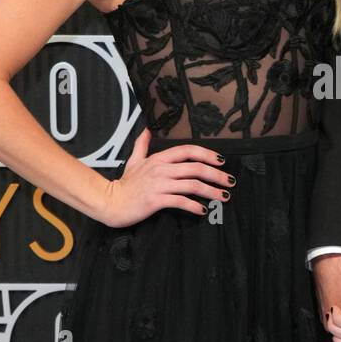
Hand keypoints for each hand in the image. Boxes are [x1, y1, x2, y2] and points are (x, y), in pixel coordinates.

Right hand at [99, 128, 233, 226]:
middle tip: (229, 182)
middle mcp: (161, 170)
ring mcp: (159, 185)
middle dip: (217, 175)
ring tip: (223, 197)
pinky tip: (202, 210)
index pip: (188, 151)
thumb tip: (146, 131)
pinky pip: (181, 202)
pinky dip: (194, 206)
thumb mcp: (134, 161)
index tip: (221, 161)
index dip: (208, 154)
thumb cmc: (125, 184)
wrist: (110, 202)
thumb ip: (142, 146)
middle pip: (196, 168)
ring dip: (211, 192)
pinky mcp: (156, 200)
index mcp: (159, 159)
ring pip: (192, 185)